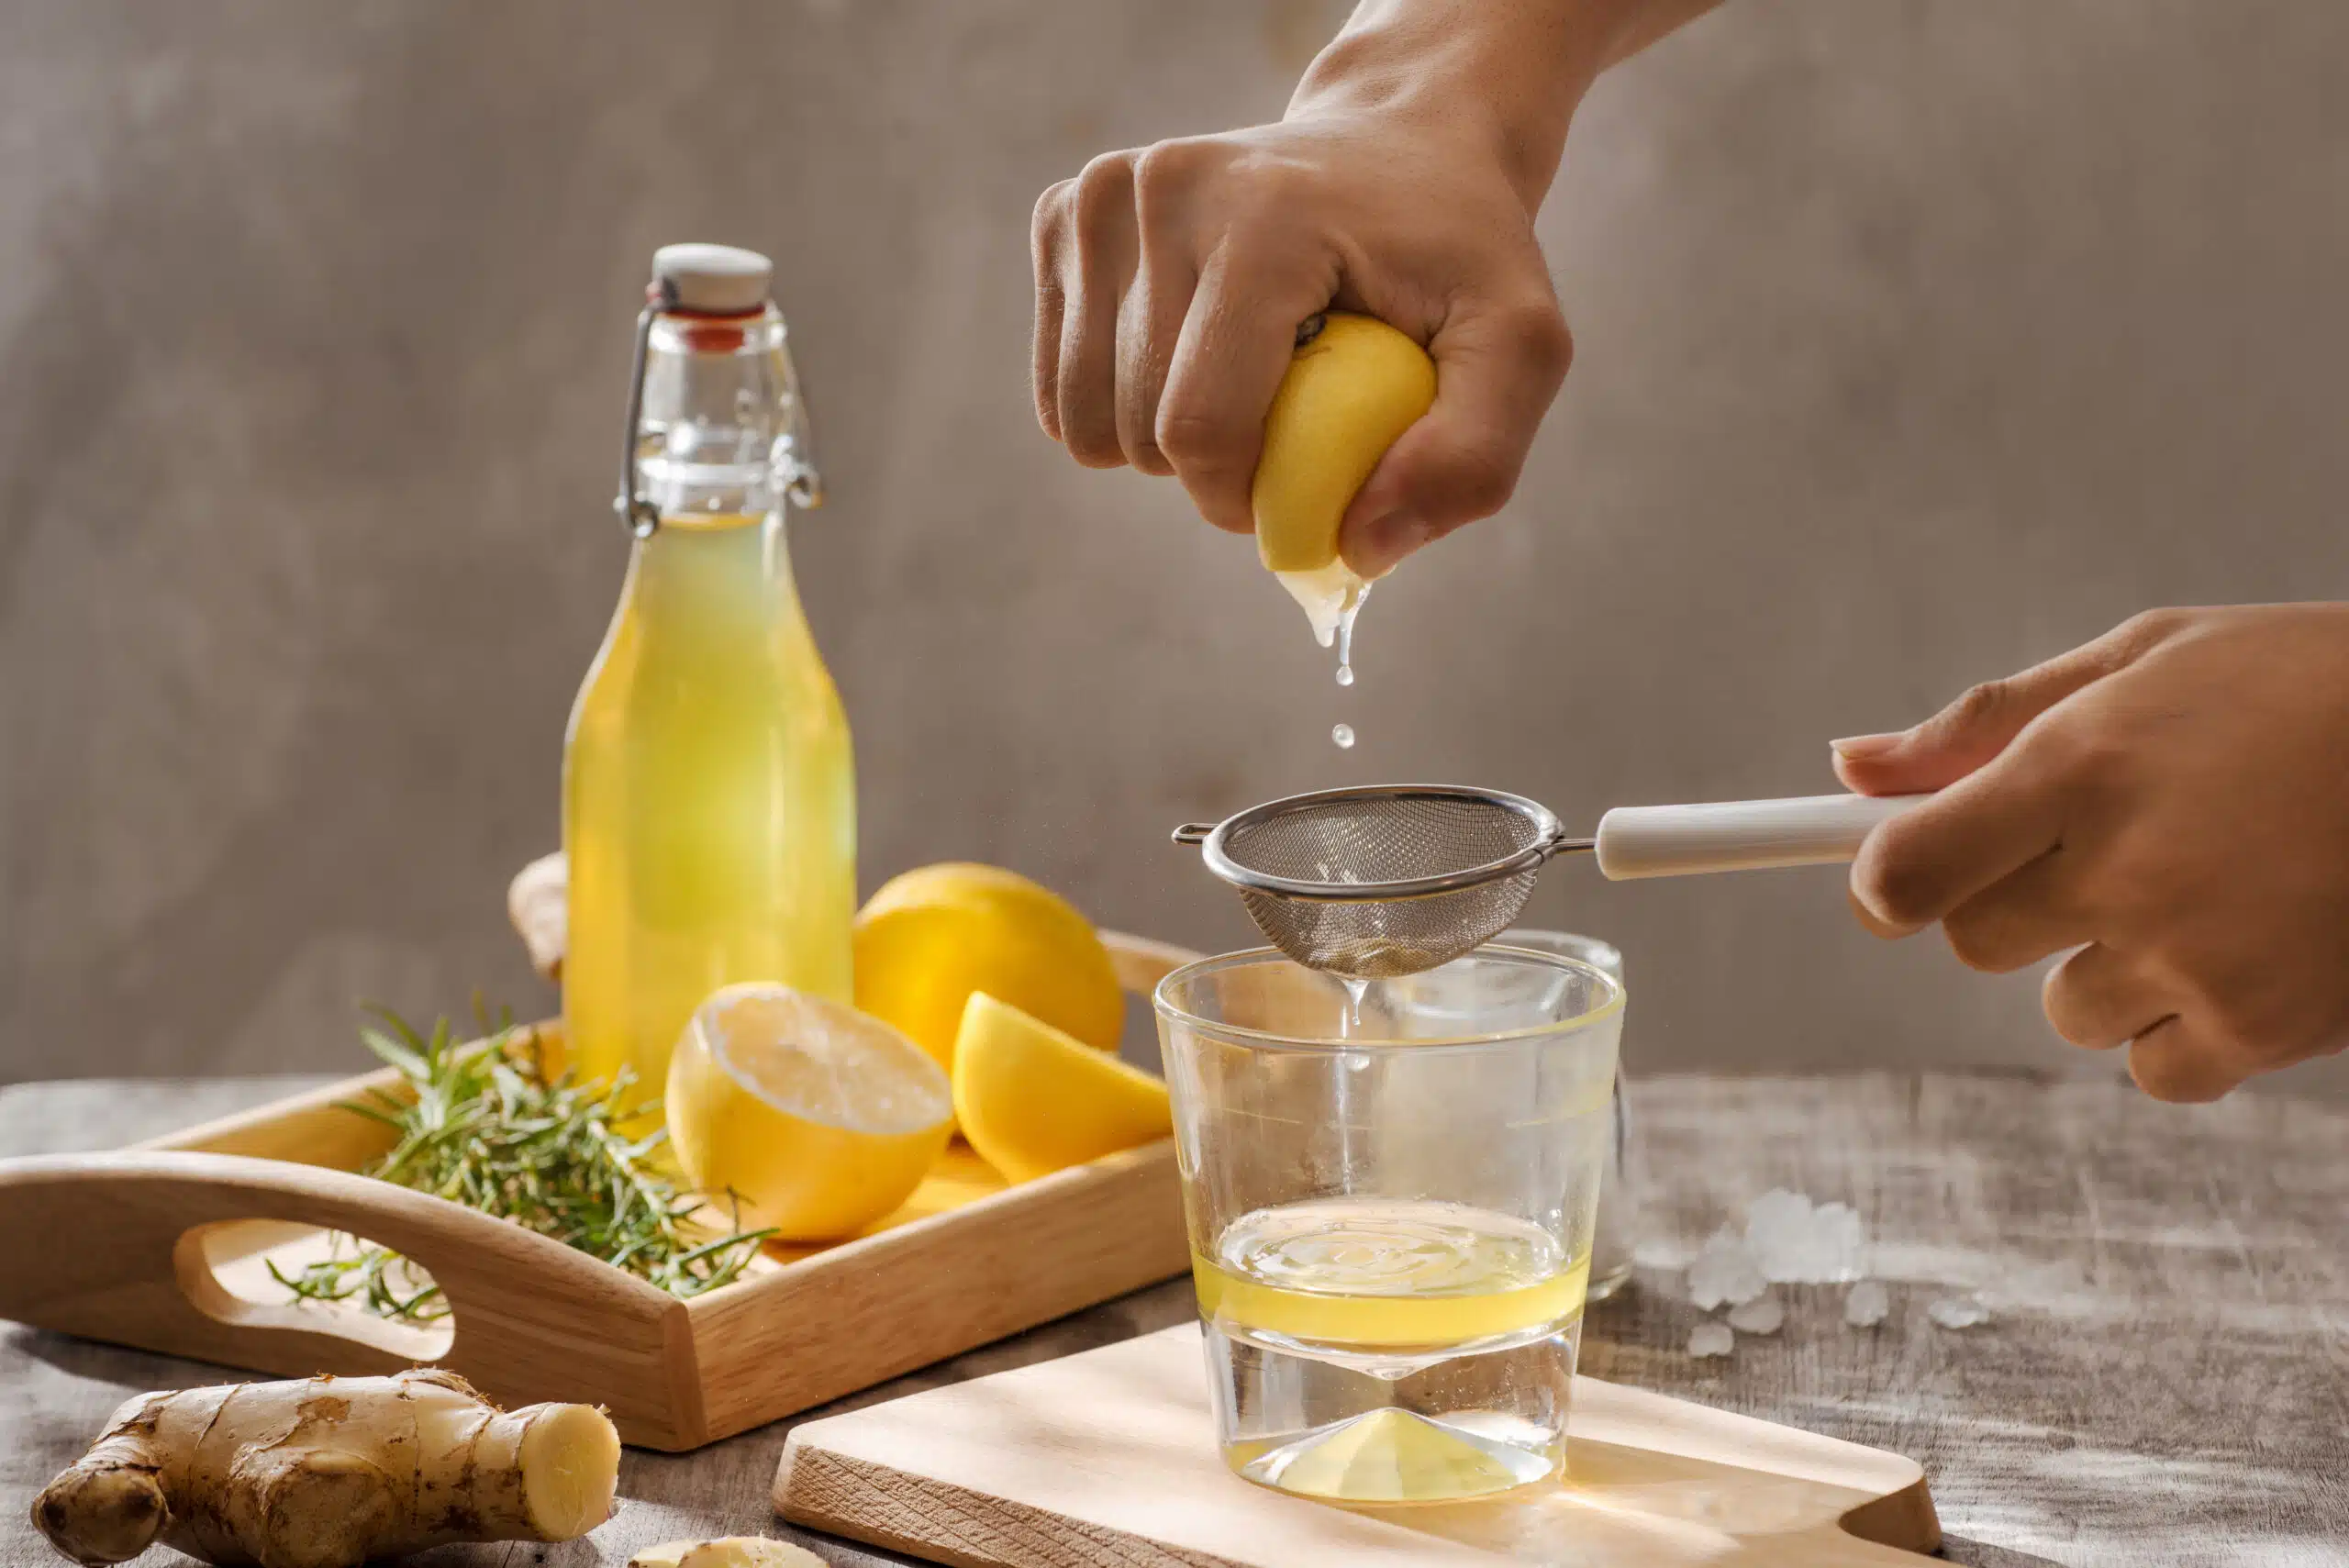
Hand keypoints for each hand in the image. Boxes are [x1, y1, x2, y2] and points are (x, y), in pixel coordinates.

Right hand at [1029, 13, 1583, 577]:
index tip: (1306, 485)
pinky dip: (1124, 402)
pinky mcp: (1066, 214)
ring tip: (1244, 378)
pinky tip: (1195, 350)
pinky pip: (1060, 386)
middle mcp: (1161, 189)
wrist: (1403, 139)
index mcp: (1263, 217)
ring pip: (1082, 418)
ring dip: (1161, 442)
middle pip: (1137, 431)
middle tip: (1289, 417)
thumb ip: (1469, 459)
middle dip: (1210, 471)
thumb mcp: (1521, 346)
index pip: (1201, 427)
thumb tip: (1357, 552)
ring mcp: (1102, 197)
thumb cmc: (1463, 253)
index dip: (1244, 500)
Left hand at [1833, 605, 2348, 1101]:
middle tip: (2112, 844)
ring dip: (2108, 962)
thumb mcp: (2144, 659)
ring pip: (2063, 1006)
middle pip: (1974, 941)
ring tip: (2210, 884)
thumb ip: (1983, 724)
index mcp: (2079, 766)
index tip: (1896, 876)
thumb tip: (1848, 768)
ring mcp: (2196, 956)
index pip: (1902, 873)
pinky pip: (2149, 1065)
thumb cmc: (2299, 688)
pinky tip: (2246, 948)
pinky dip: (2180, 1027)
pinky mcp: (2262, 1027)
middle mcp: (2125, 868)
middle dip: (2017, 899)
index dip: (1882, 883)